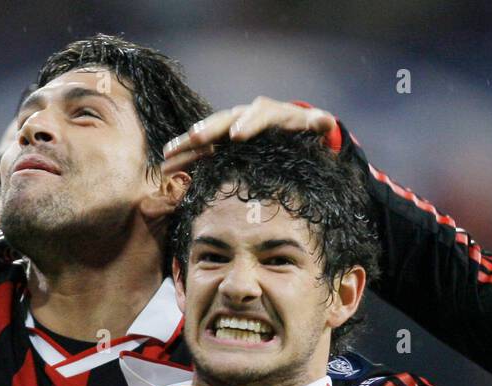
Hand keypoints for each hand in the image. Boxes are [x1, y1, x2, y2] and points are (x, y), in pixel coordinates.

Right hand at [162, 97, 335, 174]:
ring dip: (187, 145)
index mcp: (267, 113)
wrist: (286, 132)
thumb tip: (324, 121)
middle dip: (210, 130)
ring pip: (206, 135)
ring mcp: (228, 130)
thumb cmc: (301, 131)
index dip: (248, 124)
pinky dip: (184, 158)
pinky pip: (199, 151)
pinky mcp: (218, 145)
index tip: (237, 136)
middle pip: (224, 120)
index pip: (257, 114)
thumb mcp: (311, 126)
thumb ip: (317, 124)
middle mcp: (244, 117)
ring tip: (168, 155)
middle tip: (196, 139)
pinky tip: (167, 167)